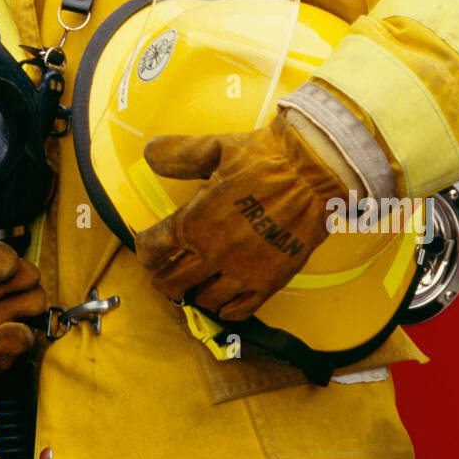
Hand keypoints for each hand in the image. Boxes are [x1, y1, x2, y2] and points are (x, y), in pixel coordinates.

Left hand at [134, 113, 345, 320]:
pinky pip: (238, 311)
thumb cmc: (265, 157)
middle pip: (171, 283)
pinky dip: (224, 309)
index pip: (153, 249)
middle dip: (162, 278)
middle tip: (164, 271)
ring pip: (202, 300)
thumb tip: (148, 155)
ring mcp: (241, 272)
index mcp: (195, 222)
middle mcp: (213, 253)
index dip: (144, 251)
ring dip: (192, 293)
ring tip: (194, 283)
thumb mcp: (216, 147)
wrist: (314, 173)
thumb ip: (179, 154)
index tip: (147, 248)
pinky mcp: (268, 283)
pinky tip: (222, 298)